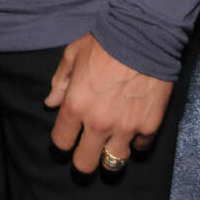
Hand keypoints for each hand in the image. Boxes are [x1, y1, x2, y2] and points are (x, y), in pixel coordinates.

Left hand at [44, 33, 173, 172]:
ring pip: (113, 163)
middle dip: (84, 158)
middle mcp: (98, 123)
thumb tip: (50, 103)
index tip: (69, 135)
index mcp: (75, 106)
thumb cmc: (103, 42)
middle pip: (85, 164)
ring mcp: (125, 128)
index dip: (63, 140)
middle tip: (88, 149)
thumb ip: (59, 82)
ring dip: (110, 154)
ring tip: (112, 143)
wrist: (143, 35)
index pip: (61, 142)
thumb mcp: (73, 54)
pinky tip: (134, 127)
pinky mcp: (149, 127)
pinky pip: (140, 147)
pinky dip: (136, 141)